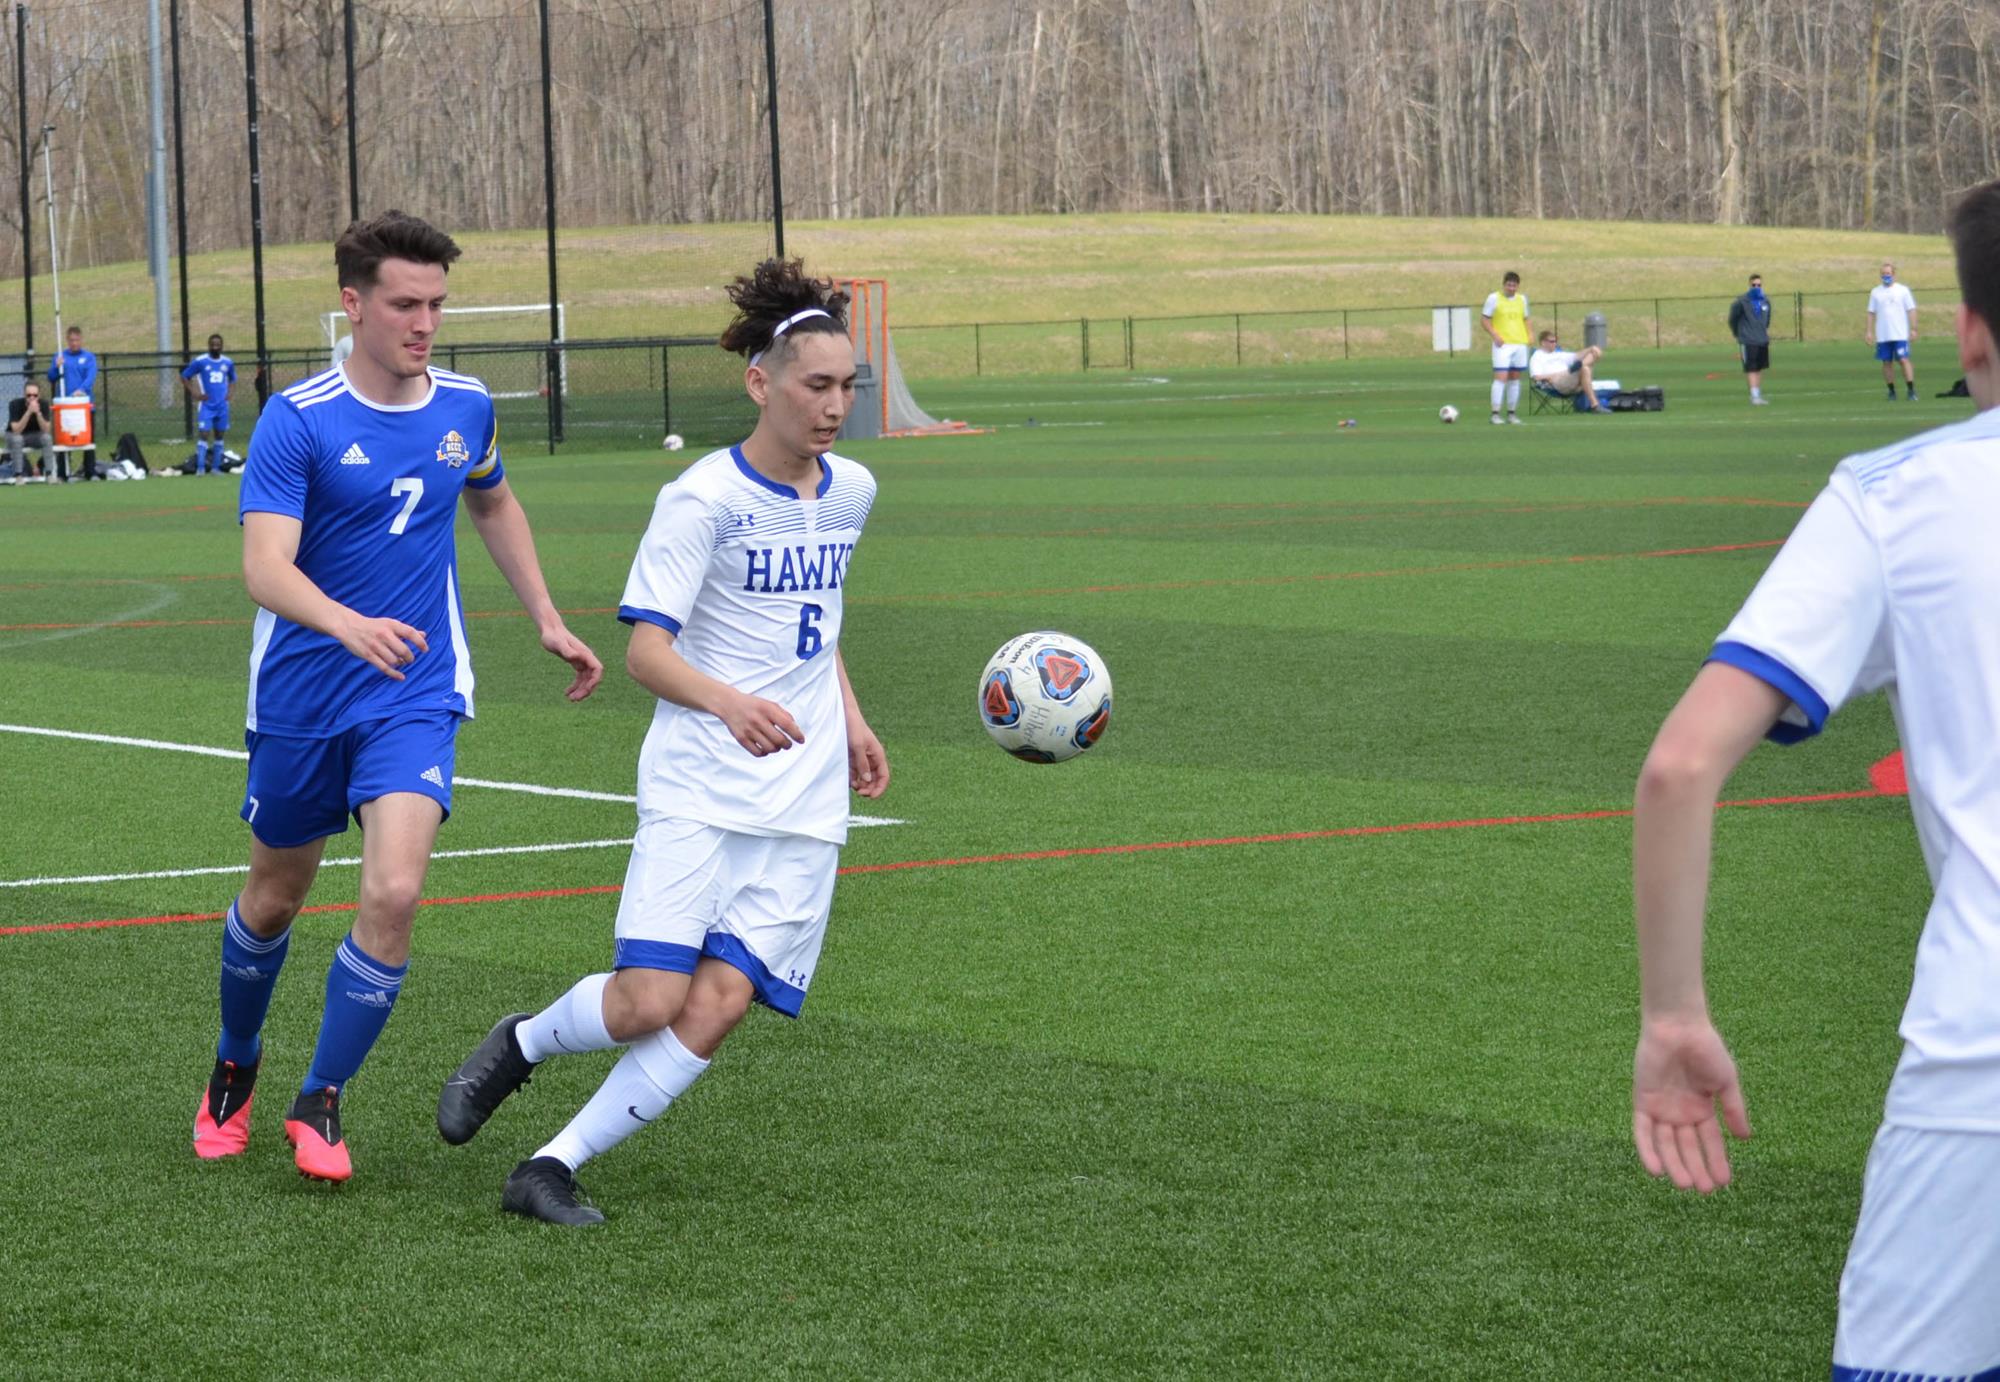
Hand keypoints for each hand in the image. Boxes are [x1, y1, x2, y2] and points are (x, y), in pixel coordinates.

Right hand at [337, 612, 427, 680]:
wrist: (349, 626)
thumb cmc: (374, 626)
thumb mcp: (390, 624)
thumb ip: (406, 631)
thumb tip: (424, 635)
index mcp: (391, 625)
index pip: (410, 633)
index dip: (420, 642)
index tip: (425, 650)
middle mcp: (384, 634)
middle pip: (403, 650)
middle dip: (409, 657)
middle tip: (409, 659)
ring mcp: (375, 645)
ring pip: (394, 660)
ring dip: (400, 664)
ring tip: (400, 662)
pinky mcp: (368, 655)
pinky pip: (384, 667)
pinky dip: (394, 674)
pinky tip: (401, 677)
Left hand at [539, 621, 603, 700]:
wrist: (550, 630)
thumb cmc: (553, 636)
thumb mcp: (558, 643)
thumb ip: (566, 650)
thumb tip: (574, 657)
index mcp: (585, 654)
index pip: (597, 669)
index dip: (594, 681)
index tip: (586, 689)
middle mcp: (586, 658)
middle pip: (592, 678)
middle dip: (585, 690)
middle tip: (574, 699)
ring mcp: (581, 661)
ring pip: (586, 680)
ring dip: (580, 690)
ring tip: (570, 699)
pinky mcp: (575, 663)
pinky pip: (579, 678)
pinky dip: (575, 686)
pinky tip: (566, 692)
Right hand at [716, 689, 803, 757]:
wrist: (729, 704)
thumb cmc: (753, 705)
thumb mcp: (770, 704)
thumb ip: (784, 715)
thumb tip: (796, 730)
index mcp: (767, 709)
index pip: (787, 725)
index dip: (797, 735)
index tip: (801, 740)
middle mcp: (758, 720)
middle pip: (779, 740)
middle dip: (787, 745)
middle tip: (788, 744)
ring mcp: (749, 730)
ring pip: (770, 748)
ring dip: (777, 749)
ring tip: (776, 745)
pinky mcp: (741, 739)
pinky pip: (758, 753)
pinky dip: (765, 753)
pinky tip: (765, 747)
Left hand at [846, 719, 889, 797]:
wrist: (844, 716)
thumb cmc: (853, 728)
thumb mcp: (858, 746)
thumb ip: (863, 764)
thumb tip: (867, 780)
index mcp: (878, 755)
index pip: (884, 776)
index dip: (880, 788)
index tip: (871, 797)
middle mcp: (872, 759)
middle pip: (875, 779)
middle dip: (869, 788)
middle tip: (860, 793)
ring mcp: (862, 759)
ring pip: (865, 778)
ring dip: (860, 785)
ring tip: (853, 785)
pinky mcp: (852, 759)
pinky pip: (855, 774)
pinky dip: (853, 779)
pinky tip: (849, 780)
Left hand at [1632, 1016, 1751, 1193]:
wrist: (1679, 1027)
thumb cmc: (1706, 1049)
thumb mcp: (1725, 1082)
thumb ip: (1734, 1109)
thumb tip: (1747, 1139)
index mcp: (1702, 1109)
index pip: (1710, 1142)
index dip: (1717, 1161)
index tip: (1724, 1183)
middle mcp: (1681, 1113)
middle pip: (1687, 1147)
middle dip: (1696, 1168)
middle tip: (1704, 1190)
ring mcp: (1661, 1109)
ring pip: (1666, 1144)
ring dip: (1674, 1164)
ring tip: (1684, 1185)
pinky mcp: (1642, 1102)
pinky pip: (1642, 1131)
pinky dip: (1647, 1150)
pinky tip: (1656, 1170)